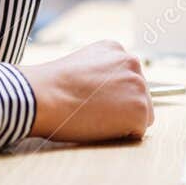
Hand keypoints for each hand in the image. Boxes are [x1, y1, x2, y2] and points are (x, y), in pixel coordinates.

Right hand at [18, 39, 153, 142]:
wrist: (43, 97)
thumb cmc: (51, 86)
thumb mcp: (79, 64)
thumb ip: (100, 71)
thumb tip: (110, 90)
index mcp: (115, 49)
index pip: (126, 77)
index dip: (110, 94)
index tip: (92, 98)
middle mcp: (131, 62)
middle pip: (138, 94)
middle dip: (121, 106)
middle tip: (93, 110)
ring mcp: (138, 85)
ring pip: (142, 112)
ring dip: (123, 120)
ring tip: (95, 117)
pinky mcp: (140, 109)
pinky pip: (138, 131)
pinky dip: (122, 135)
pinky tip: (100, 126)